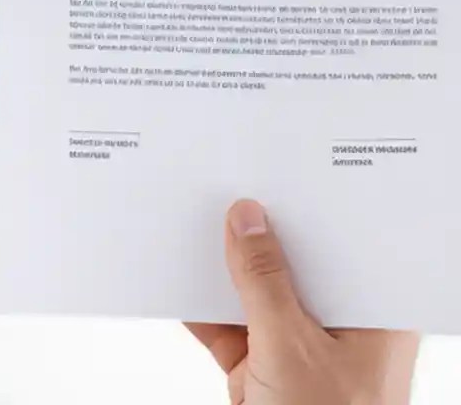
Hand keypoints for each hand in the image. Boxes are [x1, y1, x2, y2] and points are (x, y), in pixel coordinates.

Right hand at [186, 200, 419, 404]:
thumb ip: (264, 283)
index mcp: (371, 316)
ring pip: (253, 293)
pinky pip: (224, 326)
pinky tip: (172, 276)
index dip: (309, 209)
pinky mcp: (258, 367)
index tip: (272, 175)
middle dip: (257, 234)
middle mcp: (337, 325)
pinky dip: (198, 307)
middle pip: (293, 265)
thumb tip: (247, 221)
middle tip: (221, 188)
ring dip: (219, 269)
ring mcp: (295, 346)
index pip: (341, 246)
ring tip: (186, 223)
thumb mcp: (291, 347)